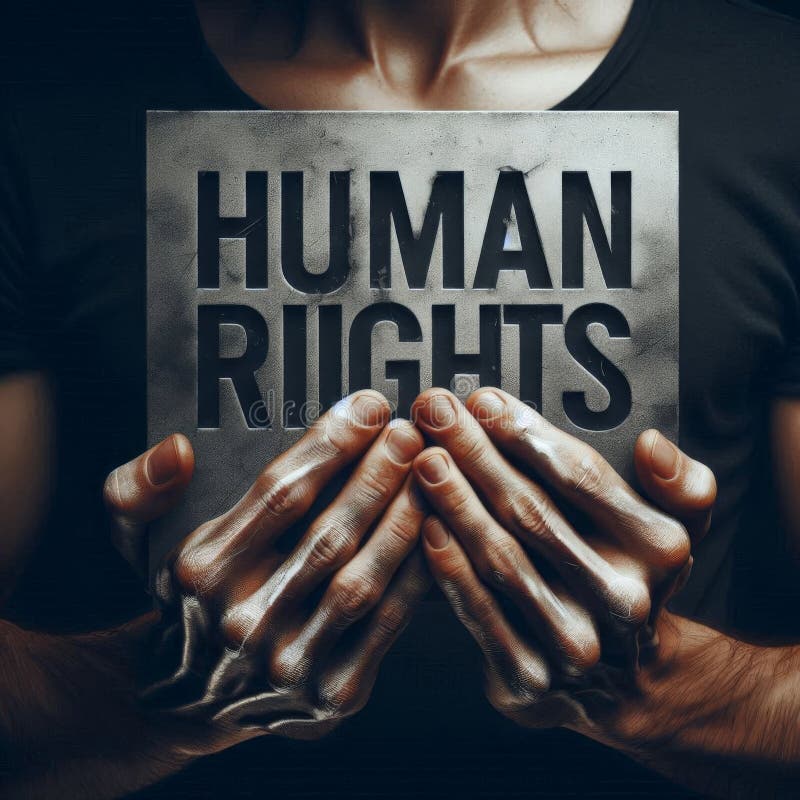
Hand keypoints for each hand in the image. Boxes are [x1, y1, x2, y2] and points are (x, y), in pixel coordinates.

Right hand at [104, 390, 429, 741]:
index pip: (281, 493)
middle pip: (331, 532)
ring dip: (405, 517)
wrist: (194, 698)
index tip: (367, 407)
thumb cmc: (183, 602)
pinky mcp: (334, 691)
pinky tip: (435, 530)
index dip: (332, 444)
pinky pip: (388, 623)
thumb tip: (177, 450)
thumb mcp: (133, 542)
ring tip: (431, 472)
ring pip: (364, 576)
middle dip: (379, 473)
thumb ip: (138, 490)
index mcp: (203, 571)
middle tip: (411, 432)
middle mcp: (245, 620)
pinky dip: (417, 573)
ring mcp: (292, 662)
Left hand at [410, 387, 715, 730]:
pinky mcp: (527, 678)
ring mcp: (572, 645)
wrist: (623, 680)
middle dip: (476, 454)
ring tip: (423, 457)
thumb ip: (680, 483)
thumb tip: (653, 446)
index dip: (525, 434)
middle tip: (435, 412)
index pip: (581, 476)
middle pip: (532, 512)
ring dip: (455, 502)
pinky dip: (448, 566)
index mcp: (656, 551)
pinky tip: (425, 523)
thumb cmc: (631, 580)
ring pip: (500, 559)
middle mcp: (619, 601)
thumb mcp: (678, 530)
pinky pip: (478, 613)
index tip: (482, 401)